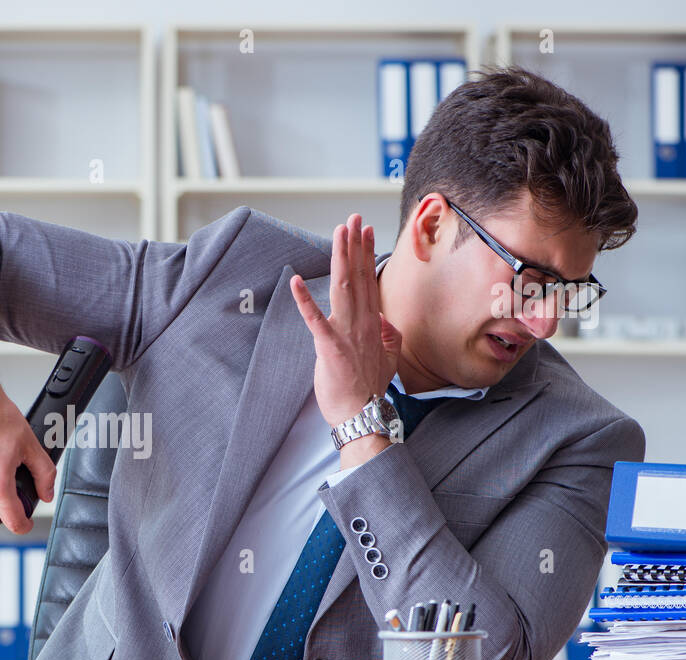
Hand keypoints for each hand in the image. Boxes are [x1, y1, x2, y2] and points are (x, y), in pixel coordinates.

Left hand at [291, 213, 402, 426]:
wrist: (363, 415)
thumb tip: (387, 320)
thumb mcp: (389, 358)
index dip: (367, 254)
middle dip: (354, 246)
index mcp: (373, 324)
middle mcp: (362, 323)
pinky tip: (295, 280)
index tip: (366, 231)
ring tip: (339, 233)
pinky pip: (314, 319)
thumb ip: (390, 336)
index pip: (370, 281)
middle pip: (358, 276)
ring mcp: (346, 333)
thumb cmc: (370, 389)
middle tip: (353, 219)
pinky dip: (304, 300)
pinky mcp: (328, 347)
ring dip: (340, 258)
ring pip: (343, 287)